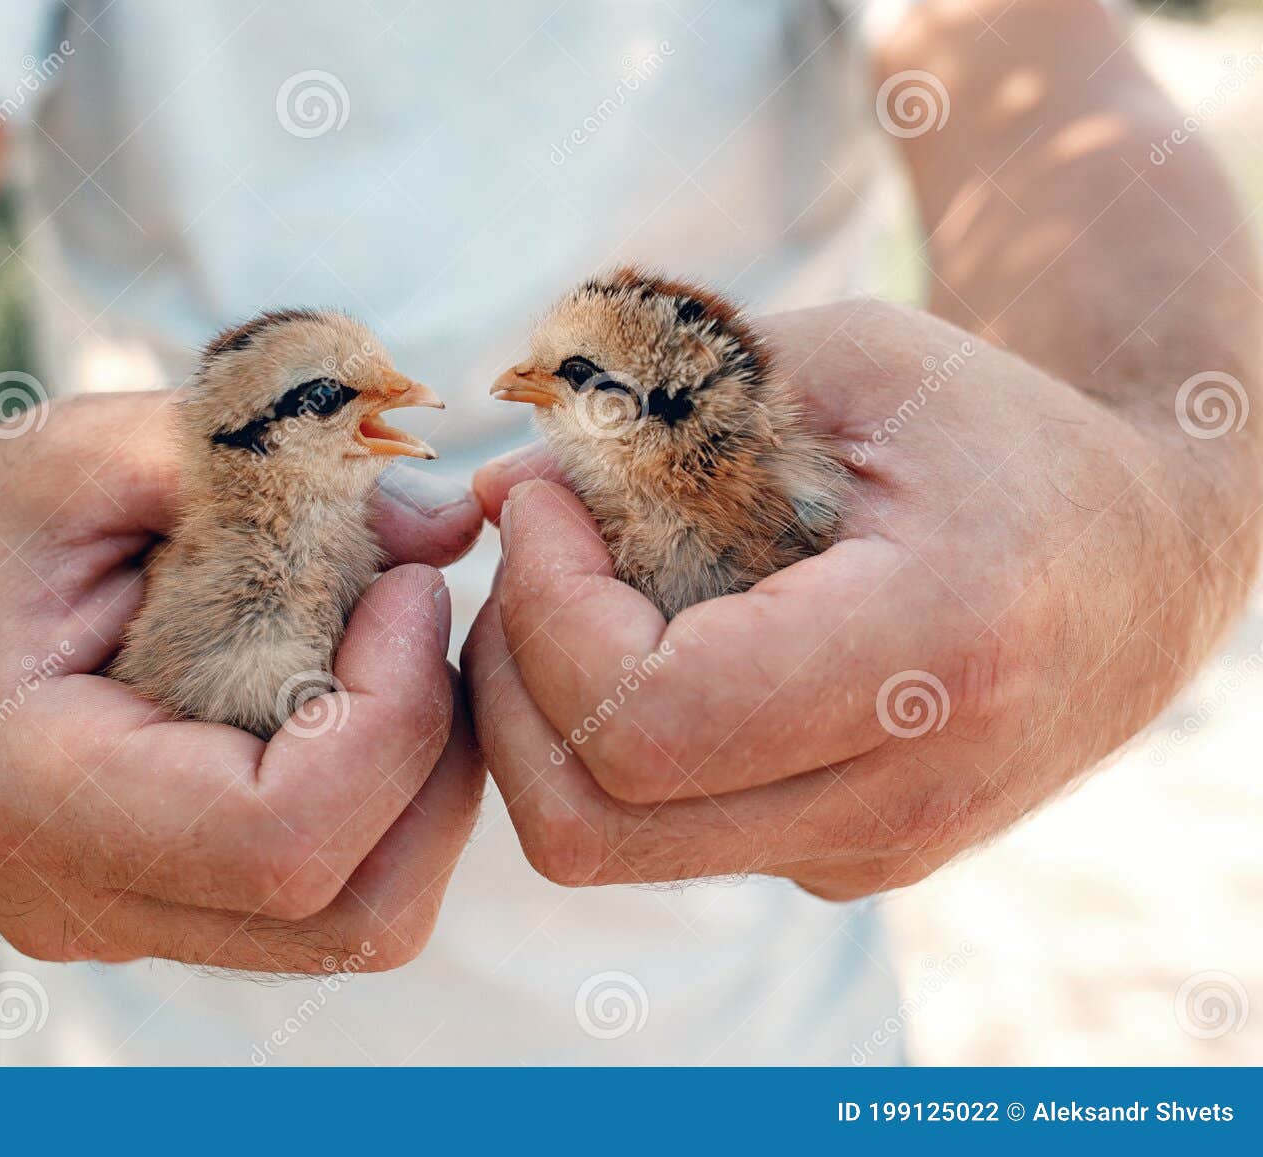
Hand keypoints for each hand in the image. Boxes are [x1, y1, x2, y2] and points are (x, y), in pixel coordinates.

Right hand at [0, 391, 484, 968]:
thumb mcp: (92, 453)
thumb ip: (267, 474)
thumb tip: (450, 528)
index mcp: (28, 797)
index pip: (276, 839)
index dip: (388, 716)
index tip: (409, 587)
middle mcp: (82, 900)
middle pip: (351, 913)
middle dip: (431, 757)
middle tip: (417, 612)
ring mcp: (130, 922)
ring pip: (363, 922)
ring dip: (421, 781)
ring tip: (389, 646)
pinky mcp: (169, 910)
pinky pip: (332, 899)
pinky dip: (387, 797)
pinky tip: (357, 688)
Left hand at [464, 299, 1245, 899]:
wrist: (1142, 556)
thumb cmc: (989, 429)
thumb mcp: (839, 362)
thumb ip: (655, 414)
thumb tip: (491, 496)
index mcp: (932, 652)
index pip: (643, 717)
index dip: (545, 607)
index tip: (542, 502)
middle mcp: (904, 796)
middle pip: (589, 825)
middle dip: (506, 684)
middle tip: (524, 560)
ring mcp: (871, 854)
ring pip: (602, 844)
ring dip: (536, 720)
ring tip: (564, 594)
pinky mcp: (842, 866)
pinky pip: (658, 833)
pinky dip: (599, 744)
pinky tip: (638, 639)